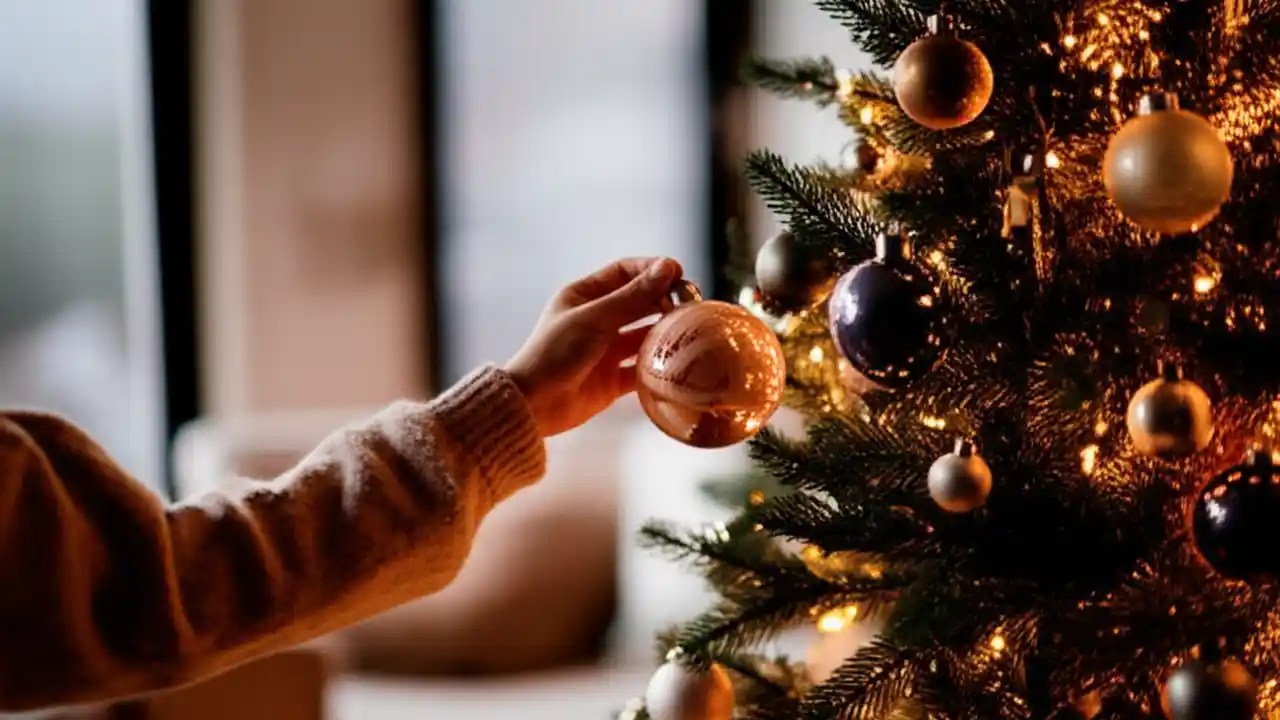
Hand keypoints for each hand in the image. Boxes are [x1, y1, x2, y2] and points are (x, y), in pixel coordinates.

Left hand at [506, 257, 682, 437]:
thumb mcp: (594, 319)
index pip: (623, 272)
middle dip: (663, 300)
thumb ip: (633, 297)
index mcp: (584, 296)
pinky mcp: (613, 380)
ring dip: (664, 332)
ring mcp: (605, 350)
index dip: (651, 269)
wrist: (533, 405)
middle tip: (690, 303)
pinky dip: (657, 366)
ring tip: (689, 331)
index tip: (678, 272)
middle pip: (638, 302)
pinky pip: (642, 369)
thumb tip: (667, 268)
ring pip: (643, 335)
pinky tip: (676, 363)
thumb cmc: (554, 354)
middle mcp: (597, 320)